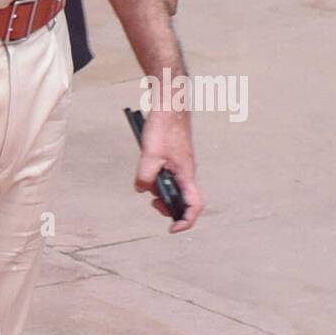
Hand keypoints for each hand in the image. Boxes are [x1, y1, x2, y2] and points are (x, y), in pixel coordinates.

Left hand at [133, 108, 202, 232]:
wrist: (169, 105)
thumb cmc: (165, 127)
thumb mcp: (150, 155)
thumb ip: (145, 175)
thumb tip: (141, 189)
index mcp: (186, 174)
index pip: (194, 205)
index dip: (186, 221)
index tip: (173, 229)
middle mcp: (186, 172)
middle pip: (181, 198)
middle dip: (167, 205)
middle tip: (153, 203)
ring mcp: (180, 164)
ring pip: (172, 185)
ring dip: (158, 188)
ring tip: (146, 180)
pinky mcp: (173, 157)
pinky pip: (167, 173)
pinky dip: (156, 175)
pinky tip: (146, 166)